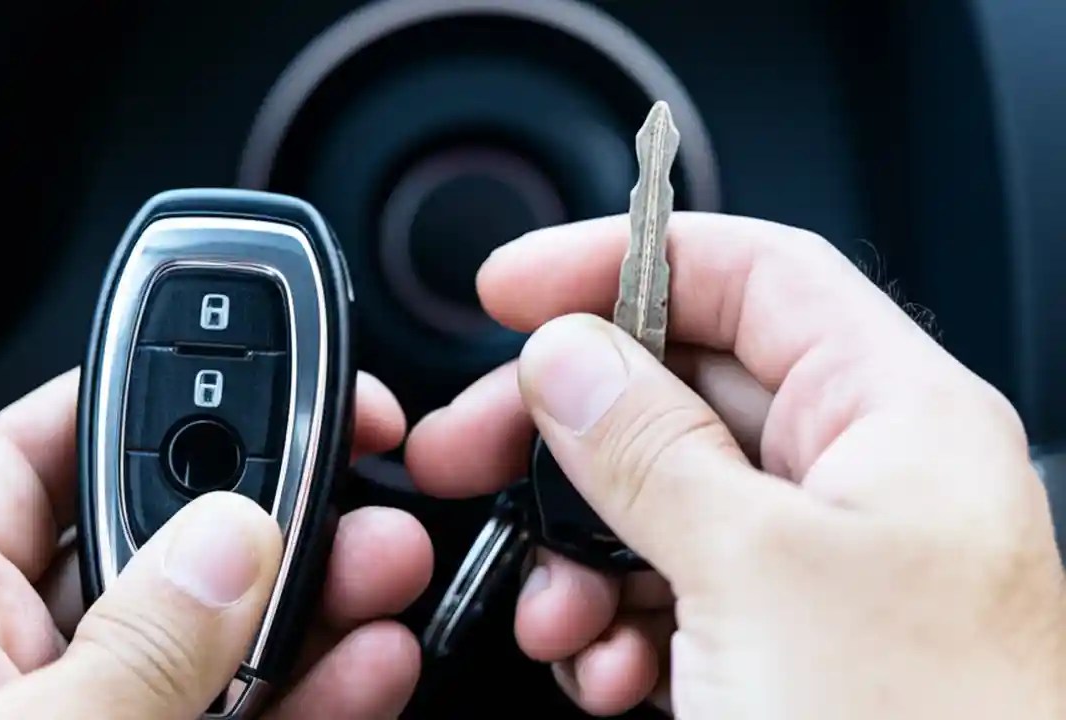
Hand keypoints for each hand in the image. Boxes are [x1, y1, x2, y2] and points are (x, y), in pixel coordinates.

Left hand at [0, 369, 430, 718]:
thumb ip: (128, 651)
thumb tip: (233, 542)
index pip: (36, 449)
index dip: (143, 393)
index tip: (253, 370)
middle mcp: (3, 666)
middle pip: (152, 539)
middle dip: (261, 504)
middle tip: (352, 473)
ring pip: (218, 640)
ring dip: (314, 599)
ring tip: (389, 564)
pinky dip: (316, 697)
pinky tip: (373, 664)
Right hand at [407, 213, 1065, 717]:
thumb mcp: (755, 576)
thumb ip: (647, 448)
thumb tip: (567, 356)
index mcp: (896, 417)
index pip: (751, 275)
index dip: (622, 262)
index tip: (513, 290)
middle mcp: (862, 477)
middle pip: (682, 387)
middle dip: (564, 428)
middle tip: (467, 448)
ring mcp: (821, 563)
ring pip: (660, 498)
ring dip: (578, 549)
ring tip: (555, 610)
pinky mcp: (784, 638)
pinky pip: (670, 585)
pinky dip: (614, 621)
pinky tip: (606, 670)